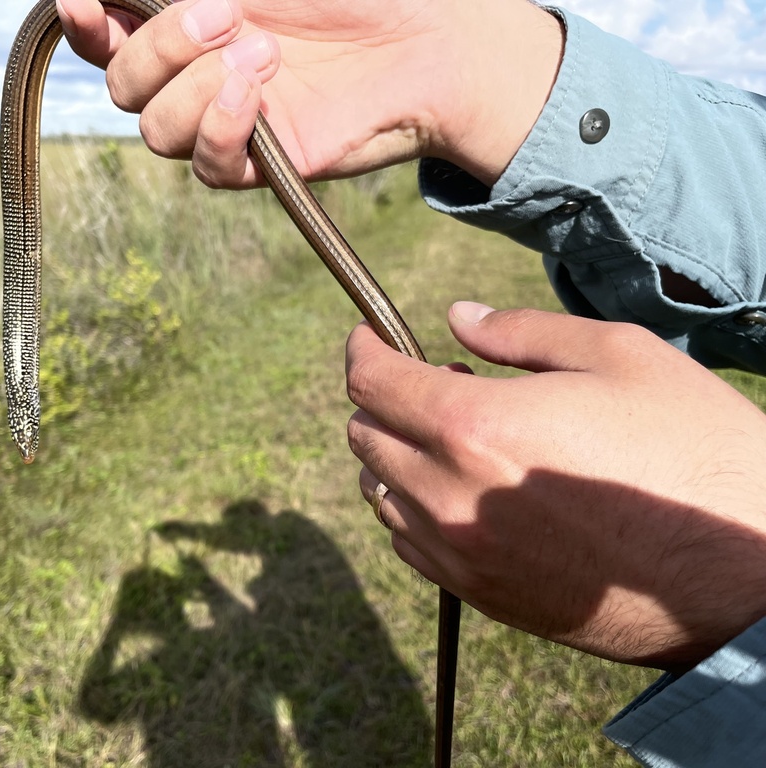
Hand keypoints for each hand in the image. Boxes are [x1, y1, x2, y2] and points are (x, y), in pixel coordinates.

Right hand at [55, 0, 562, 187]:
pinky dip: (220, 128)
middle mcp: (194, 72)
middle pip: (121, 84)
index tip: (91, 1)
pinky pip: (206, 166)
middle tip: (224, 12)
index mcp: (183, 21)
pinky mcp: (258, 162)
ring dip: (195, 86)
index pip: (103, 34)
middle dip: (160, 45)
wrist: (425, 37)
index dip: (84, 20)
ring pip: (154, 129)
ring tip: (266, 53)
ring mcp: (222, 119)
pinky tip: (258, 95)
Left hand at [346, 303, 765, 671]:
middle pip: (366, 437)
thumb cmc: (691, 452)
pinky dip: (415, 507)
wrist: (741, 576)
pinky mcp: (481, 594)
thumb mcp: (619, 357)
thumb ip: (523, 332)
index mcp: (475, 425)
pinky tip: (463, 490)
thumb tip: (459, 318)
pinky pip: (409, 543)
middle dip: (385, 399)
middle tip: (439, 381)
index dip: (363, 350)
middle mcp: (449, 494)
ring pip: (379, 493)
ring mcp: (461, 553)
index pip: (373, 383)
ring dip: (397, 454)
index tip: (369, 336)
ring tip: (456, 436)